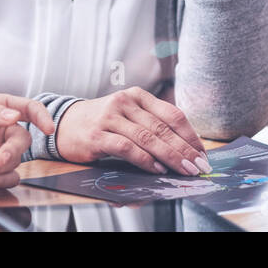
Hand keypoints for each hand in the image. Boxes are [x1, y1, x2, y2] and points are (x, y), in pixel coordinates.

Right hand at [53, 87, 211, 175]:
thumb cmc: (103, 124)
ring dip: (170, 157)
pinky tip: (157, 170)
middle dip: (185, 150)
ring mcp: (110, 118)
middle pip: (163, 127)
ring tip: (185, 170)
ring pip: (148, 138)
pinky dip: (145, 160)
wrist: (64, 124)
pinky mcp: (97, 135)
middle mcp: (125, 102)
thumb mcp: (129, 116)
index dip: (190, 135)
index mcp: (138, 96)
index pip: (172, 114)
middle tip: (199, 167)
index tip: (203, 154)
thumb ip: (152, 125)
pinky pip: (127, 148)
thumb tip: (185, 149)